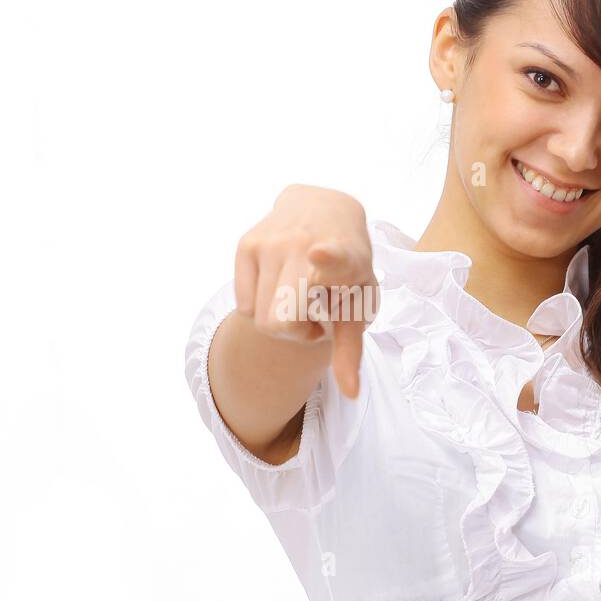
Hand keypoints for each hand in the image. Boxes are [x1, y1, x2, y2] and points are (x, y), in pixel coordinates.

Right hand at [233, 184, 377, 397]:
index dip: (328, 259)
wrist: (325, 205)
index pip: (335, 257)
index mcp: (345, 256)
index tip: (318, 253)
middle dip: (294, 333)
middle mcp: (305, 244)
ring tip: (298, 298)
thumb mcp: (357, 304)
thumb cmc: (347, 268)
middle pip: (279, 323)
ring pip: (258, 318)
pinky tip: (280, 287)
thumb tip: (352, 394)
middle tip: (314, 315)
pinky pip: (243, 305)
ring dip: (278, 320)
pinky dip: (259, 307)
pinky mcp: (247, 243)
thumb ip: (351, 350)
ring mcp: (272, 241)